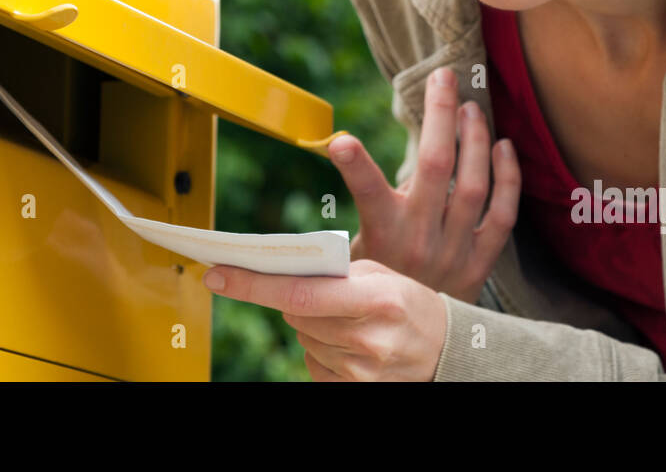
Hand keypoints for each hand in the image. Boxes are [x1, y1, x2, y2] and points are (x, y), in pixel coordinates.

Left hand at [203, 260, 446, 380]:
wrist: (447, 350)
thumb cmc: (409, 303)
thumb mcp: (381, 275)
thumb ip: (334, 274)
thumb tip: (280, 275)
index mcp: (377, 300)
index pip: (299, 293)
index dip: (253, 284)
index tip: (217, 274)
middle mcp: (368, 340)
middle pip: (295, 315)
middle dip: (297, 300)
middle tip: (327, 296)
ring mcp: (362, 372)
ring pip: (303, 340)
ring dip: (313, 327)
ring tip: (351, 323)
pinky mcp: (357, 392)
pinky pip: (313, 366)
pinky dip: (322, 351)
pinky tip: (351, 345)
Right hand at [326, 66, 520, 303]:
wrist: (407, 340)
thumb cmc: (377, 280)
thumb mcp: (357, 250)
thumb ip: (366, 206)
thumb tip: (341, 148)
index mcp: (382, 235)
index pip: (366, 192)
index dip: (354, 164)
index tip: (342, 139)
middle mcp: (420, 241)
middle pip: (437, 166)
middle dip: (440, 113)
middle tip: (443, 77)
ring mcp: (455, 251)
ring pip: (474, 184)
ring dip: (475, 138)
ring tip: (471, 107)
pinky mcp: (480, 261)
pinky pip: (502, 214)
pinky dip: (507, 177)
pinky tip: (503, 146)